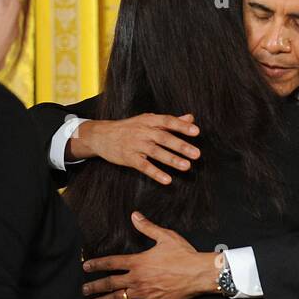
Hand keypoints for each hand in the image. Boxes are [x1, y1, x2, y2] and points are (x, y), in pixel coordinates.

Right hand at [68, 113, 199, 184]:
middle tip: (197, 154)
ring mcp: (135, 145)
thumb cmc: (130, 127)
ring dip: (171, 159)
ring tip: (186, 166)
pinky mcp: (129, 158)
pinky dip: (156, 173)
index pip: (168, 121)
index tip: (196, 131)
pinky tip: (167, 180)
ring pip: (155, 152)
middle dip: (181, 146)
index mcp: (149, 120)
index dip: (182, 126)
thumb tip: (191, 118)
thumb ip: (170, 121)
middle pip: (164, 138)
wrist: (101, 135)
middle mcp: (143, 131)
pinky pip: (144, 166)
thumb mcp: (148, 120)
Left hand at [81, 212, 218, 298]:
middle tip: (84, 291)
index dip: (96, 264)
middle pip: (110, 283)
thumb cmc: (183, 254)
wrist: (198, 273)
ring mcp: (143, 292)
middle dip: (95, 287)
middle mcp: (137, 278)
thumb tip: (135, 215)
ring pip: (118, 298)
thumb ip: (147, 227)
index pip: (111, 263)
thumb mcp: (165, 237)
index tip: (85, 267)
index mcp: (138, 261)